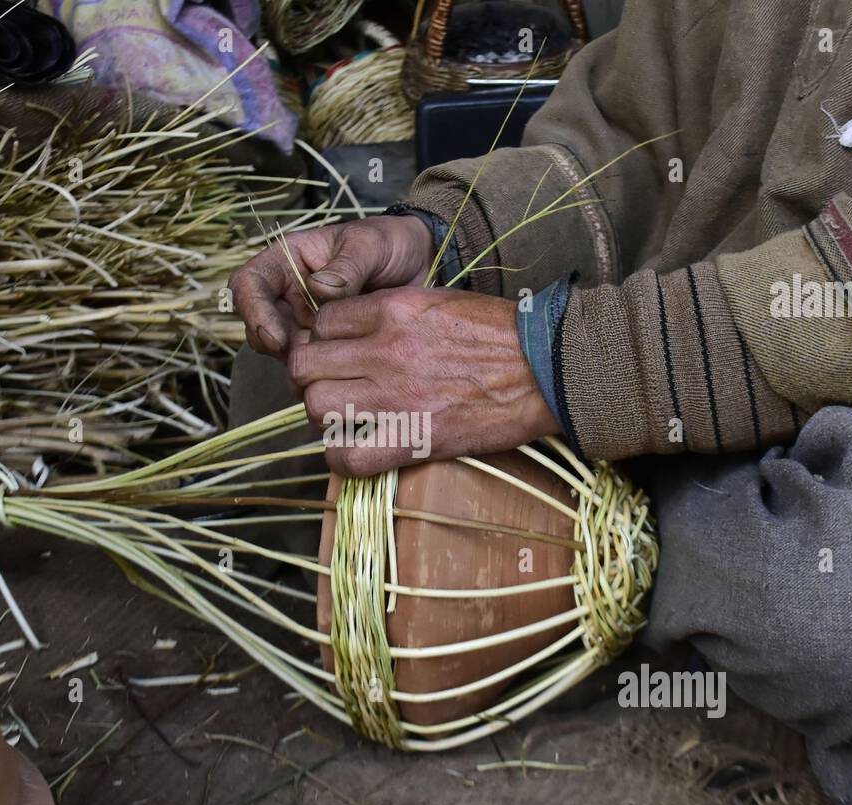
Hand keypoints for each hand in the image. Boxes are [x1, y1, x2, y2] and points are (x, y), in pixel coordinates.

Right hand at [230, 216, 433, 358]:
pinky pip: (311, 363)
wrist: (424, 264)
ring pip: (282, 350)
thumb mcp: (370, 245)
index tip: (276, 337)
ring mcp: (304, 321)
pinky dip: (319, 372)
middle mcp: (288, 293)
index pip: (248, 284)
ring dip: (298, 362)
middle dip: (274, 346)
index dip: (253, 311)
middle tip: (303, 362)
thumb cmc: (392, 243)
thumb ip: (346, 266)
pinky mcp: (325, 344)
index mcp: (288, 261)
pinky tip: (342, 374)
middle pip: (258, 325)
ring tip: (329, 366)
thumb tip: (318, 290)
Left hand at [288, 287, 559, 474]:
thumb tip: (359, 329)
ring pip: (315, 408)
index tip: (337, 355)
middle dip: (312, 379)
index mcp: (393, 309)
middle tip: (334, 388)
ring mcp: (395, 396)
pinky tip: (358, 450)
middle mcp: (384, 350)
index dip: (322, 341)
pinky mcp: (413, 438)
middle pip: (304, 366)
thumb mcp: (440, 301)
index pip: (321, 322)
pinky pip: (347, 456)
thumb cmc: (501, 333)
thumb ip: (393, 312)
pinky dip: (343, 457)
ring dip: (325, 416)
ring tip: (348, 418)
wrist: (547, 367)